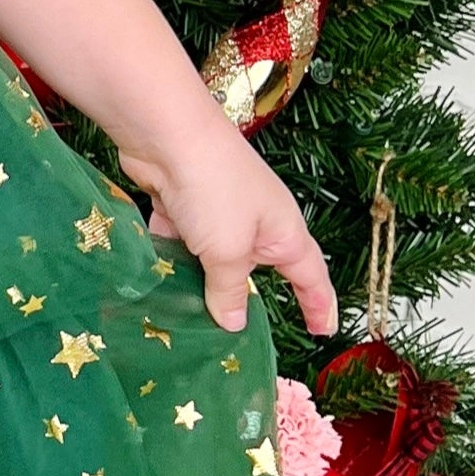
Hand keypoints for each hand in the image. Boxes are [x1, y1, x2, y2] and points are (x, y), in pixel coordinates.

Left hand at [117, 122, 338, 336]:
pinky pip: (178, 247)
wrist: (165, 135)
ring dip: (195, 286)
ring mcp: (216, 214)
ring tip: (180, 324)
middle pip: (253, 273)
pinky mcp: (181, 207)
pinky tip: (149, 288)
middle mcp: (255, 223)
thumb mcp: (229, 251)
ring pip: (209, 263)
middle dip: (242, 303)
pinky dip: (167, 264)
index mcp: (283, 233)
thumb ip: (230, 291)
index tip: (324, 330)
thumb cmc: (214, 187)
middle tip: (235, 340)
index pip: (311, 277)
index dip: (319, 305)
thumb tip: (233, 324)